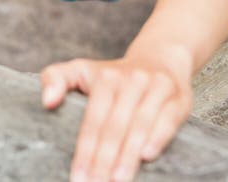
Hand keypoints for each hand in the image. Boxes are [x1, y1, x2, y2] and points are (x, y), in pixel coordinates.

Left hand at [40, 54, 191, 181]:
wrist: (159, 58)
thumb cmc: (113, 74)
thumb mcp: (80, 69)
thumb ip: (55, 78)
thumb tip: (47, 102)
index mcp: (106, 78)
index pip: (93, 120)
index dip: (85, 150)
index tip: (77, 178)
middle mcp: (132, 80)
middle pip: (115, 126)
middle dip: (104, 160)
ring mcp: (157, 88)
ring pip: (140, 125)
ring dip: (128, 156)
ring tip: (116, 181)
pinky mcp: (180, 98)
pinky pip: (168, 119)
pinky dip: (158, 138)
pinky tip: (146, 157)